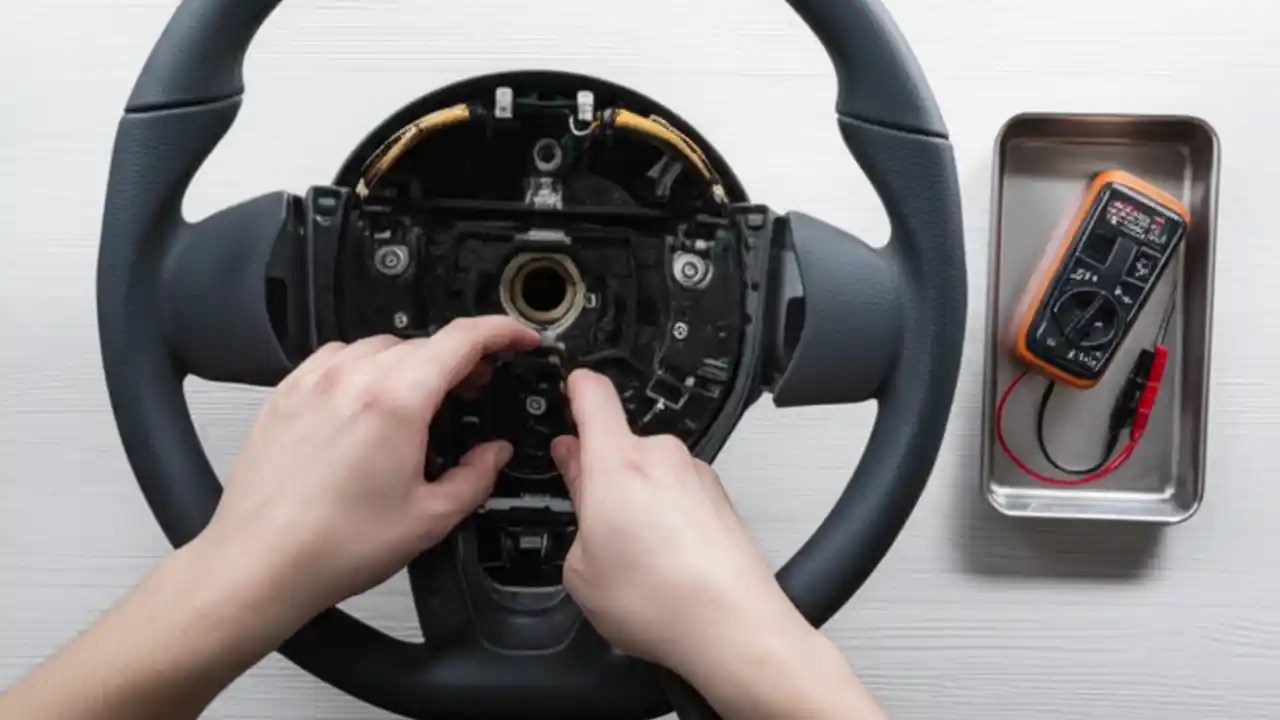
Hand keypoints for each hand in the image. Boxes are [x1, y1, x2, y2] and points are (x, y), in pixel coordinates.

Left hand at [199, 317, 538, 621]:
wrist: (260, 564)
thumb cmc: (333, 546)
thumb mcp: (428, 518)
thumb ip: (474, 478)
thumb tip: (492, 455)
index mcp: (395, 401)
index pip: (462, 339)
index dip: (501, 331)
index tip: (517, 338)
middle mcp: (352, 379)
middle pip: (423, 343)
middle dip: (459, 361)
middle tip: (474, 390)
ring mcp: (313, 382)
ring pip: (378, 346)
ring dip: (410, 363)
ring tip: (420, 399)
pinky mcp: (285, 394)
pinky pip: (335, 359)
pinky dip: (363, 368)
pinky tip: (367, 401)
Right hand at [551, 369, 881, 718]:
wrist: (733, 627)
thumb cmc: (662, 601)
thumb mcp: (582, 566)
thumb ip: (576, 505)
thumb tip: (576, 477)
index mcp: (617, 463)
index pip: (592, 394)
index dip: (573, 386)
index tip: (566, 388)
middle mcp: (661, 457)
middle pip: (619, 443)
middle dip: (601, 474)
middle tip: (591, 519)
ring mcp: (696, 474)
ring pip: (649, 473)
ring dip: (635, 499)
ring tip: (634, 556)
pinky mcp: (719, 497)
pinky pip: (677, 493)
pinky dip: (665, 516)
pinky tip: (663, 561)